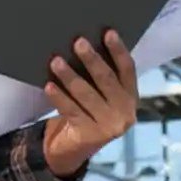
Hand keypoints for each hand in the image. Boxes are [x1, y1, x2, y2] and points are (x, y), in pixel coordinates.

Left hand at [42, 30, 138, 177]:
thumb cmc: (87, 110)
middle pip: (107, 80)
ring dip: (70, 76)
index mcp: (131, 96)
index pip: (127, 69)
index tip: (108, 32)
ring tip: (56, 61)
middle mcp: (125, 112)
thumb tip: (82, 43)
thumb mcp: (100, 95)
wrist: (74, 147)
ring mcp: (109, 126)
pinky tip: (49, 85)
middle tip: (78, 42)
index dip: (118, 50)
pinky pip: (71, 110)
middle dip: (91, 59)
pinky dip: (59, 97)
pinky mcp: (89, 135)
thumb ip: (99, 76)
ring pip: (87, 94)